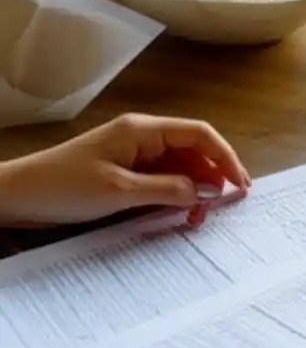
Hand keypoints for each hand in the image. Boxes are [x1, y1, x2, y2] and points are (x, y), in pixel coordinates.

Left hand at [0, 113, 250, 225]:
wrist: (17, 196)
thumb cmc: (63, 187)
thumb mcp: (120, 191)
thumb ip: (169, 189)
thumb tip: (207, 191)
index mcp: (143, 130)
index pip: (200, 135)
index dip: (226, 158)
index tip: (240, 186)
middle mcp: (143, 138)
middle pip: (195, 152)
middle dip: (214, 177)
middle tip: (226, 207)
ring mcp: (135, 156)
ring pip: (182, 168)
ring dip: (197, 190)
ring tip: (200, 217)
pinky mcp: (126, 173)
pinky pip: (164, 180)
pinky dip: (178, 195)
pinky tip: (181, 212)